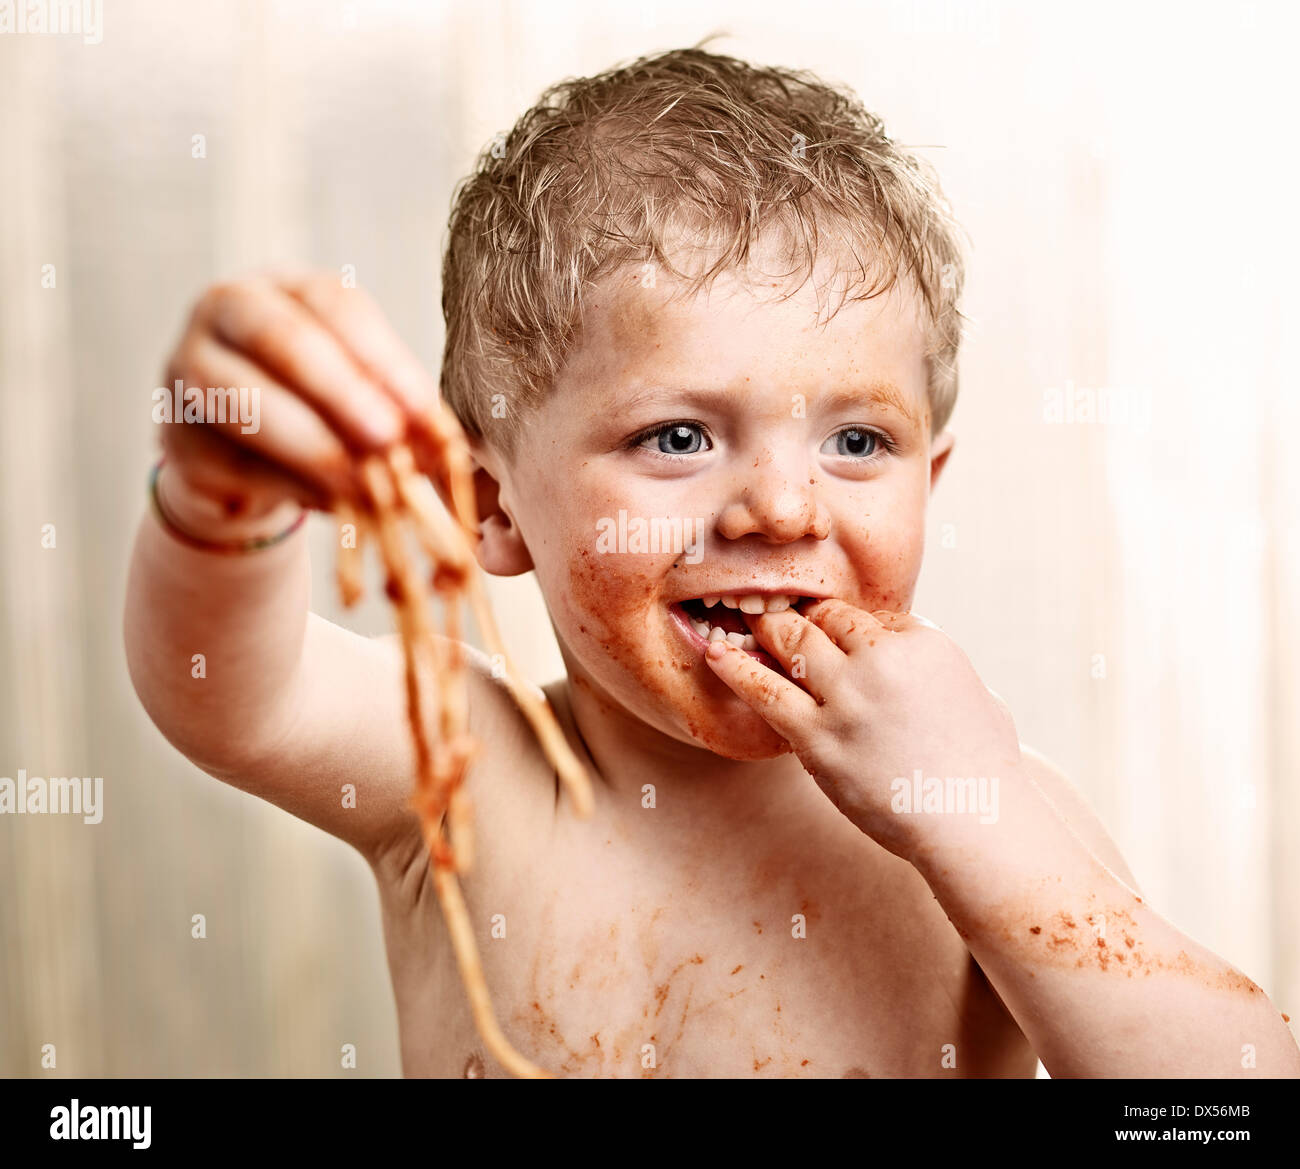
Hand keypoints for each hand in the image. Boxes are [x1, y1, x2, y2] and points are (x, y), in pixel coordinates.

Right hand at [155, 270, 441, 539]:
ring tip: (364, 484)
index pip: (335, 304)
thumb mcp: (365, 397)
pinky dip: (288, 486)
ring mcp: (188, 368)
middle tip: (387, 438)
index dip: (384, 358)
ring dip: (311, 445)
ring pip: (242, 399)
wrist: (245, 457)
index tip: (424, 411)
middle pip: (280, 338)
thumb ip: (400, 410)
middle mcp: (227, 312)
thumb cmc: (321, 410)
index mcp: (287, 286)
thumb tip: (444, 447)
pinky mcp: (178, 437)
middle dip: (341, 392)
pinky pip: (231, 461)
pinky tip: (334, 505)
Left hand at [703, 600, 1022, 859]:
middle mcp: (881, 662)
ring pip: (794, 644)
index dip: (859, 633)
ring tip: (752, 623)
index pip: (876, 618)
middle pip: (831, 620)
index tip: (849, 645)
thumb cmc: (981, 767)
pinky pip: (765, 692)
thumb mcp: (974, 691)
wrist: (972, 822)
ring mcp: (846, 699)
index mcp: (923, 644)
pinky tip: (715, 654)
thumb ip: (931, 665)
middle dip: (809, 619)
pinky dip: (736, 669)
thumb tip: (903, 652)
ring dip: (772, 630)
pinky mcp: (818, 738)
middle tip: (789, 619)